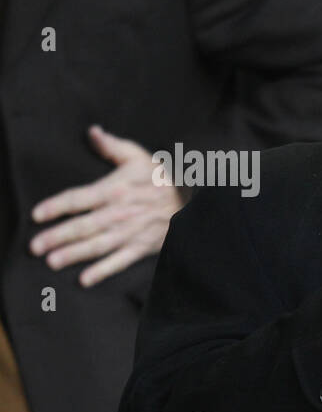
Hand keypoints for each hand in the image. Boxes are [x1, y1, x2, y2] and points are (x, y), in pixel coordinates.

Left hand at [30, 125, 182, 286]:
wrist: (195, 203)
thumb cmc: (163, 180)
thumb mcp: (140, 157)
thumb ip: (113, 146)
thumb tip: (92, 132)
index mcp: (116, 189)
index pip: (80, 198)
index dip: (57, 206)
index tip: (37, 214)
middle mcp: (120, 213)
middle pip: (84, 226)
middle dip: (58, 236)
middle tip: (35, 246)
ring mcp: (131, 232)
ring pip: (98, 245)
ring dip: (74, 254)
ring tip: (53, 262)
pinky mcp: (142, 247)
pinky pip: (120, 261)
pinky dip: (102, 271)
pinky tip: (85, 279)